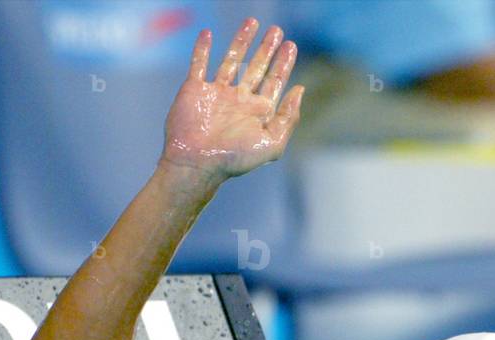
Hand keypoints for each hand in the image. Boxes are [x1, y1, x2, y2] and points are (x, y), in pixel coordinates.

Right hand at [160, 18, 303, 184]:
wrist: (197, 162)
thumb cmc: (234, 158)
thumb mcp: (272, 143)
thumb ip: (288, 119)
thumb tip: (300, 91)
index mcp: (257, 113)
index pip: (274, 83)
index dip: (283, 64)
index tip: (291, 46)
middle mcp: (238, 101)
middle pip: (256, 68)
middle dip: (267, 50)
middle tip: (277, 31)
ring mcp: (216, 94)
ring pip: (230, 60)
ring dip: (241, 41)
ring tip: (252, 22)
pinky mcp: (194, 89)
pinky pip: (198, 64)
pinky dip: (202, 49)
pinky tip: (208, 34)